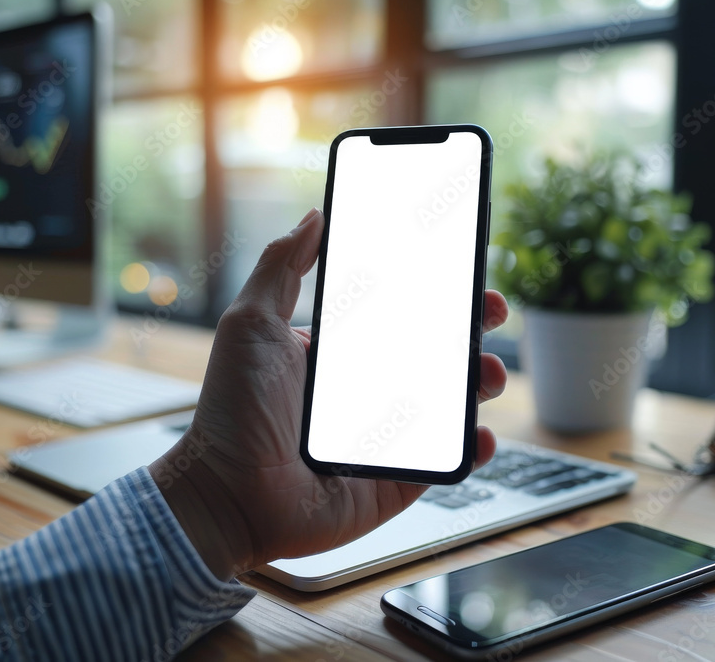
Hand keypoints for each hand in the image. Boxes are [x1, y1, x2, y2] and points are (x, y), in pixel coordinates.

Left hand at [150, 208, 508, 579]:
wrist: (226, 497)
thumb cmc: (229, 412)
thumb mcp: (250, 324)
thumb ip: (281, 266)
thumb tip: (312, 217)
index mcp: (337, 356)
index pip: (397, 317)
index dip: (434, 294)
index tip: (462, 271)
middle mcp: (365, 395)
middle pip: (434, 357)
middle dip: (470, 331)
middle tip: (488, 311)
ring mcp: (384, 440)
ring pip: (449, 407)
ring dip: (479, 384)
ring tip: (488, 372)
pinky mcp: (395, 483)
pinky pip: (445, 464)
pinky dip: (472, 450)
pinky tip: (480, 434)